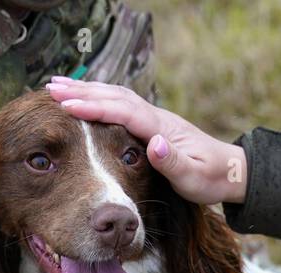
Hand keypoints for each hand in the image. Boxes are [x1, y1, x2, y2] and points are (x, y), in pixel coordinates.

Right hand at [46, 78, 247, 204]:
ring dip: (87, 90)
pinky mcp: (151, 124)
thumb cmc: (210, 179)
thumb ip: (173, 162)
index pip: (123, 112)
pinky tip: (83, 99)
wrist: (229, 171)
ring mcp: (153, 119)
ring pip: (116, 96)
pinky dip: (99, 98)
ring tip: (57, 86)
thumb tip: (154, 144)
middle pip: (115, 96)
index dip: (95, 107)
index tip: (67, 105)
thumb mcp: (193, 177)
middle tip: (51, 88)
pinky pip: (119, 105)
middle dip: (83, 91)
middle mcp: (156, 118)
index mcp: (161, 129)